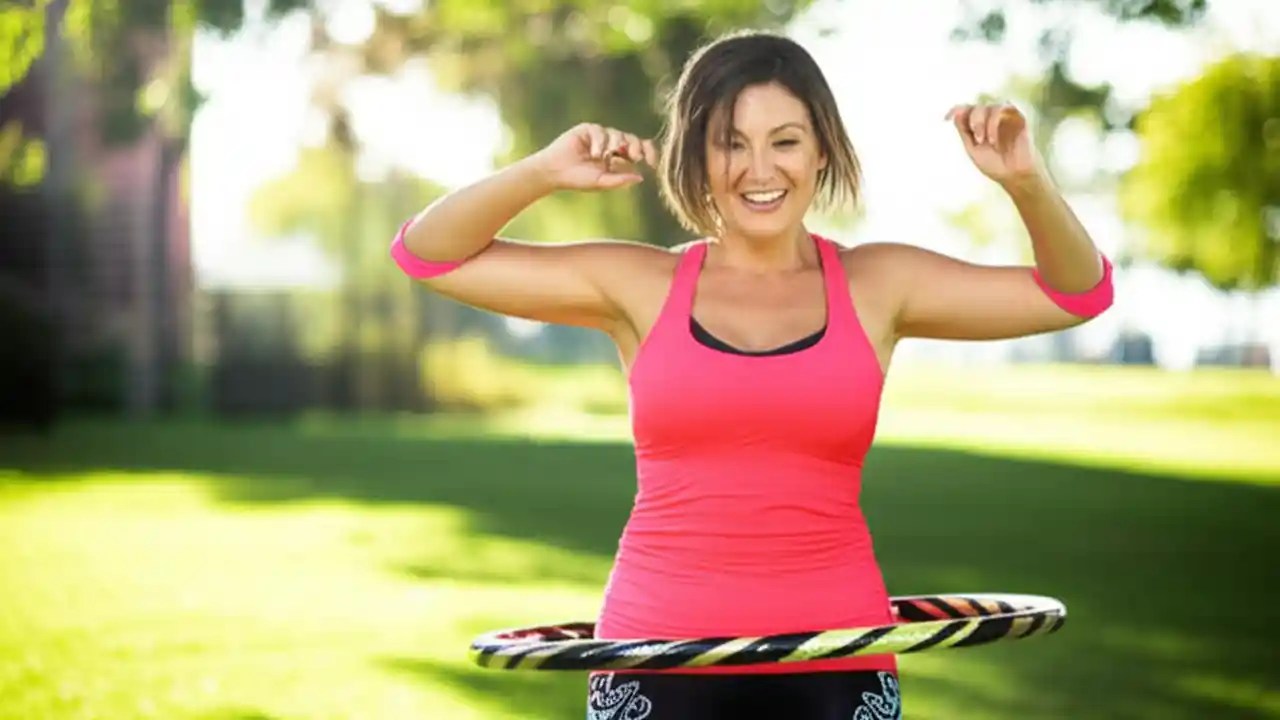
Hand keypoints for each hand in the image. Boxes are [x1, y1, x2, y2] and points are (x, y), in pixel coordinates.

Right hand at [530, 123, 657, 191]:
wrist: (555, 172)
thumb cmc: (577, 180)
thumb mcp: (601, 182)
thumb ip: (620, 180)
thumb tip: (641, 177)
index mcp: (618, 158)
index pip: (639, 150)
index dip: (649, 153)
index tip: (653, 163)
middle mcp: (611, 145)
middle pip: (632, 140)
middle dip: (636, 147)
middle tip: (635, 157)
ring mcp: (600, 136)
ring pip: (617, 135)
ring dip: (613, 145)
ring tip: (602, 157)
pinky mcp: (588, 129)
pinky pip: (600, 131)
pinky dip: (600, 142)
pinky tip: (594, 153)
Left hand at [946, 101, 1045, 188]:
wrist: (1015, 175)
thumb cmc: (994, 164)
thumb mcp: (973, 149)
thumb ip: (964, 132)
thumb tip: (956, 114)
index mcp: (979, 125)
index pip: (966, 110)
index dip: (955, 109)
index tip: (946, 119)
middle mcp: (991, 118)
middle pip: (977, 107)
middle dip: (974, 120)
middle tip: (978, 140)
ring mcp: (1005, 117)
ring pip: (989, 106)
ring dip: (983, 122)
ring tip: (985, 141)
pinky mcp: (1018, 117)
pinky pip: (1004, 108)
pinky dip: (994, 122)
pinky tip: (993, 139)